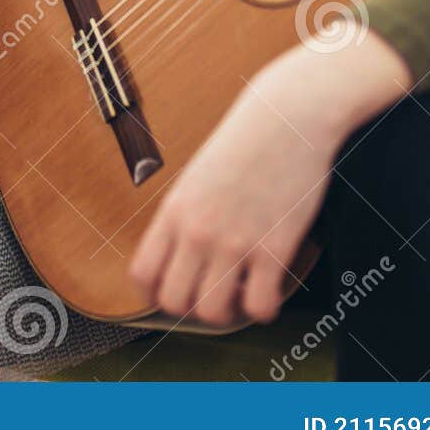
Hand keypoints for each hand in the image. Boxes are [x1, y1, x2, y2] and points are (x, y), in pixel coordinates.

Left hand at [128, 32, 411, 327]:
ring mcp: (234, 241)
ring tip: (241, 294)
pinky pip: (260, 306)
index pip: (142, 275)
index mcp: (173, 211)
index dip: (156, 293)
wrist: (287, 117)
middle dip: (192, 308)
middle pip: (174, 301)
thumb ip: (183, 214)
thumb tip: (177, 253)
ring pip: (213, 312)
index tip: (177, 290)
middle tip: (213, 294)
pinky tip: (270, 290)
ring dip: (228, 312)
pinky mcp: (274, 248)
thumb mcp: (196, 177)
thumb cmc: (244, 144)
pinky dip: (264, 308)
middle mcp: (196, 230)